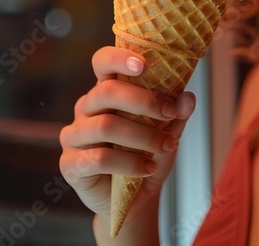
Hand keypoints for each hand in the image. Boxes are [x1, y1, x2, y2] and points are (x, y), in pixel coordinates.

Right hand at [59, 46, 195, 223]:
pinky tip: (147, 169)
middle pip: (106, 92)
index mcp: (106, 91)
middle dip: (143, 101)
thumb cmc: (147, 156)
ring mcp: (74, 136)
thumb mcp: (167, 133)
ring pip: (104, 126)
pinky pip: (98, 158)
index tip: (144, 64)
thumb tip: (187, 97)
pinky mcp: (70, 164)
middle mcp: (86, 108)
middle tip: (169, 113)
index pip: (102, 62)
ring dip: (142, 136)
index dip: (118, 58)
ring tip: (165, 147)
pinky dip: (129, 164)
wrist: (135, 199)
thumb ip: (176, 114)